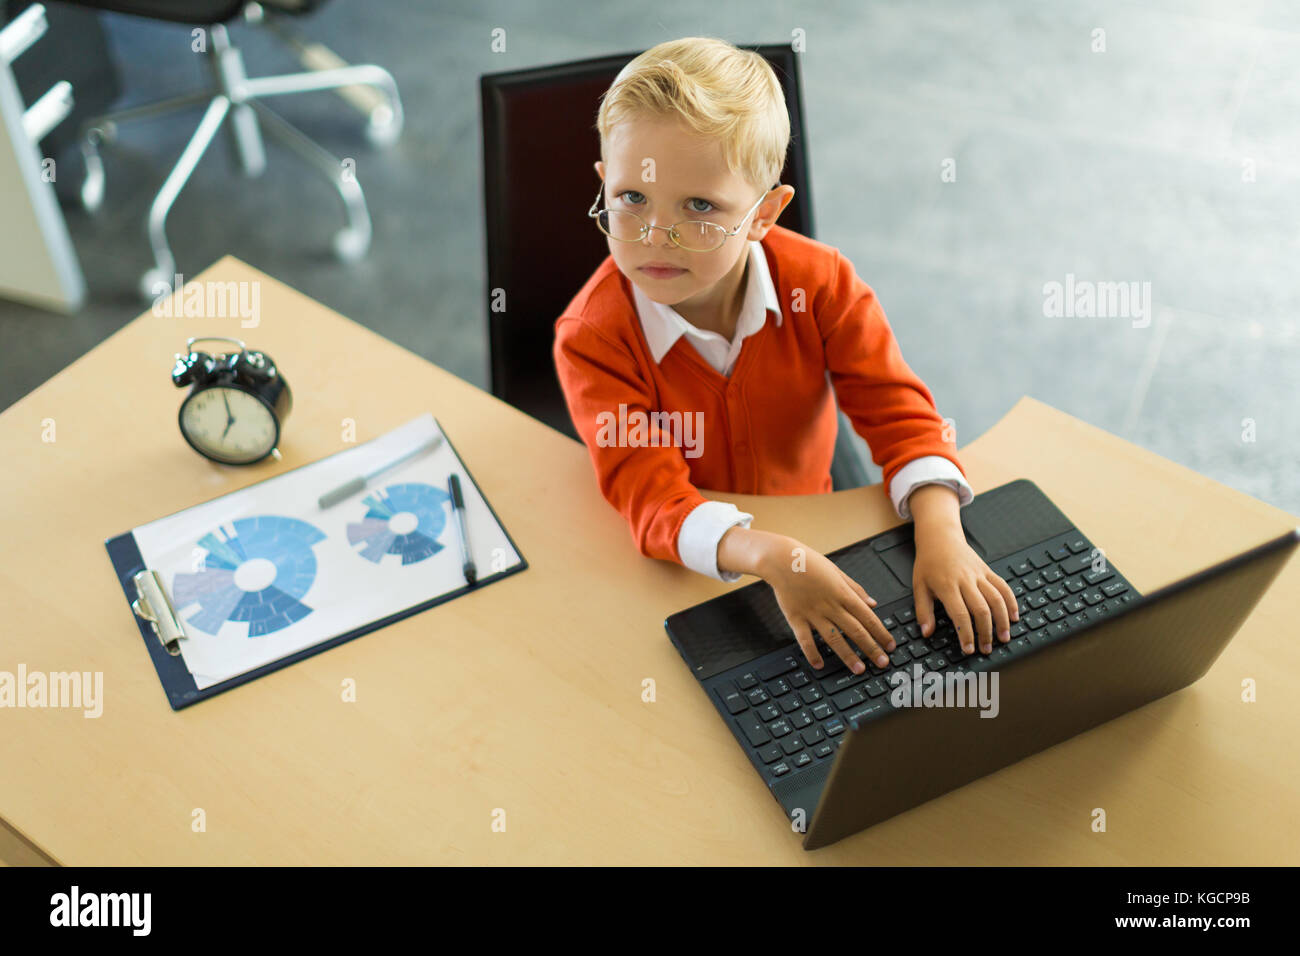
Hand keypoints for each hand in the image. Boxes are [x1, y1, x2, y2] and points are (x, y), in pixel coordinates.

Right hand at [719, 528, 895, 673]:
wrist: (781, 559)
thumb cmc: (809, 562)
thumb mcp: (837, 571)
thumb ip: (855, 589)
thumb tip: (872, 604)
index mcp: (842, 593)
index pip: (868, 617)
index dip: (881, 633)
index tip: (890, 645)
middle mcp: (830, 605)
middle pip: (855, 630)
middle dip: (871, 648)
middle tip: (882, 663)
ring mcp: (813, 613)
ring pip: (834, 638)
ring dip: (848, 655)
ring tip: (859, 669)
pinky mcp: (796, 618)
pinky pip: (805, 639)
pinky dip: (812, 653)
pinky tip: (819, 664)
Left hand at [912, 524, 1018, 654]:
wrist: (940, 538)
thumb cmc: (928, 563)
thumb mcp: (918, 587)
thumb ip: (923, 611)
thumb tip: (926, 633)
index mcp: (947, 586)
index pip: (960, 614)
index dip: (966, 634)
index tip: (969, 649)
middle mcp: (965, 580)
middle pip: (981, 609)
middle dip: (986, 632)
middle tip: (986, 649)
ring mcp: (979, 575)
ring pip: (997, 599)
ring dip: (1002, 620)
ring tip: (1004, 638)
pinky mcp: (988, 571)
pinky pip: (1003, 587)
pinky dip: (1011, 602)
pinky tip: (1014, 617)